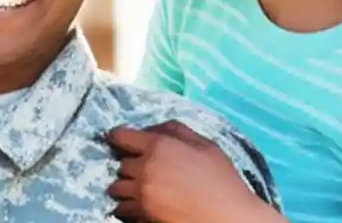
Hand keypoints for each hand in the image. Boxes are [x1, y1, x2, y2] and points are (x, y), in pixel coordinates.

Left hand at [107, 121, 264, 222]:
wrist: (226, 216)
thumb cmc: (220, 179)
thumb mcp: (204, 145)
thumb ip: (176, 132)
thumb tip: (153, 129)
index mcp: (158, 145)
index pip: (120, 136)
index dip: (119, 137)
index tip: (121, 142)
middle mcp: (145, 167)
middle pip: (120, 164)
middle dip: (130, 166)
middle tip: (143, 171)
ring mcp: (141, 193)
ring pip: (116, 188)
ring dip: (125, 188)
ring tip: (139, 190)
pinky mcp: (142, 213)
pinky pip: (122, 209)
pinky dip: (128, 207)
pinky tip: (142, 206)